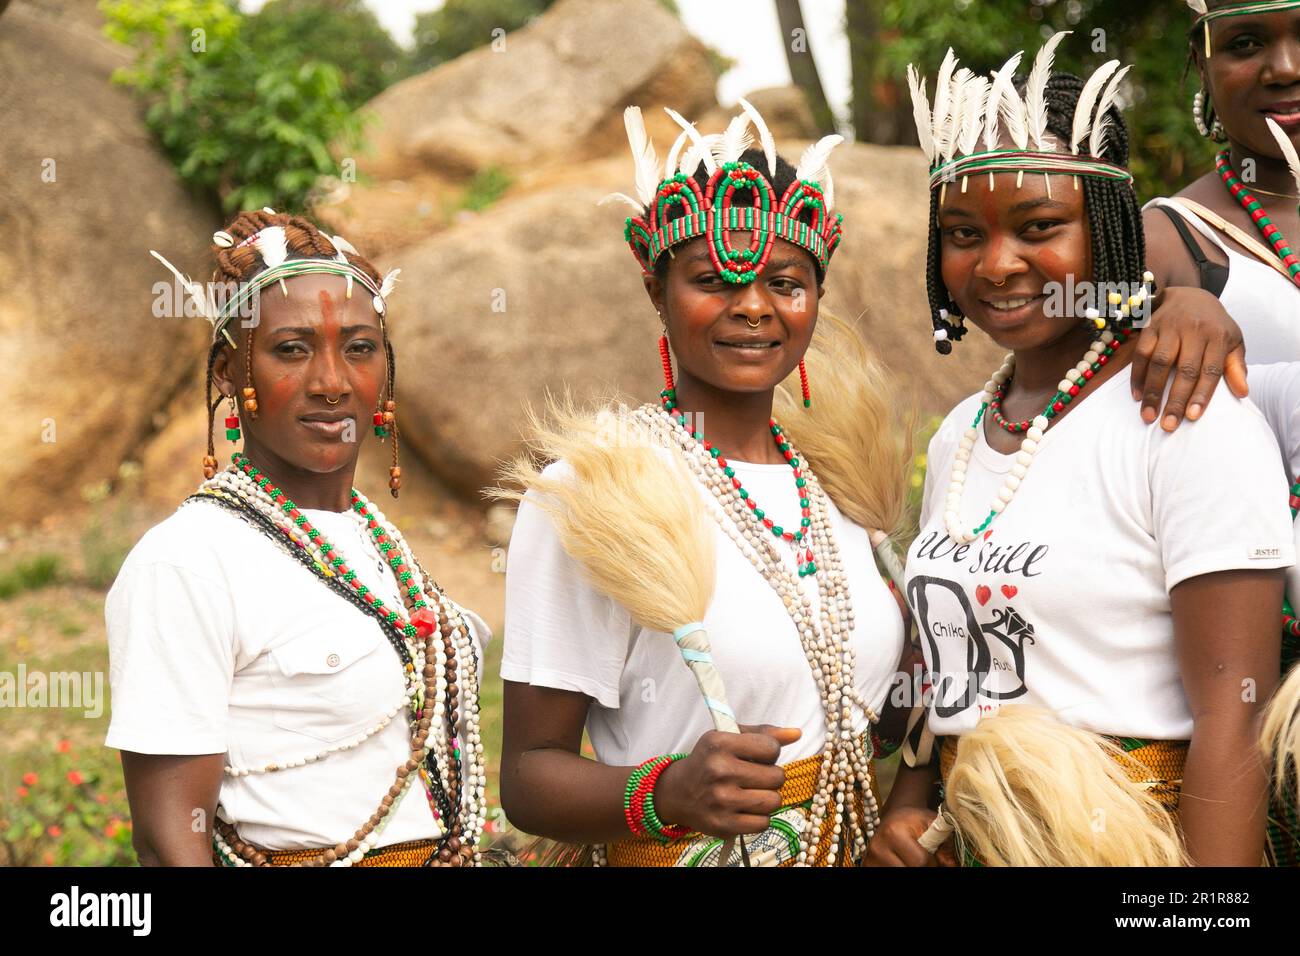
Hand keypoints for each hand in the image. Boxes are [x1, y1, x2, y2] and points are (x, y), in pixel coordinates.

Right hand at [653, 724, 800, 836]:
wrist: (677, 793)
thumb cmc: (710, 761)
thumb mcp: (729, 738)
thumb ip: (764, 733)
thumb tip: (797, 733)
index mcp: (720, 743)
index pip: (771, 748)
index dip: (770, 752)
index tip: (758, 757)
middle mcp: (720, 771)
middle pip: (777, 776)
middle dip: (771, 776)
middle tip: (755, 777)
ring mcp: (721, 800)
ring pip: (774, 801)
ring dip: (768, 798)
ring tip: (753, 793)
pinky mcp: (723, 825)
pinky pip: (763, 823)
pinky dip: (759, 818)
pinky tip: (746, 809)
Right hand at [862, 806, 957, 866]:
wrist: (894, 818)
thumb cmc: (915, 822)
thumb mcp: (932, 825)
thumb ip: (945, 846)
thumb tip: (953, 866)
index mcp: (893, 832)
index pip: (920, 861)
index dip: (933, 863)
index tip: (935, 857)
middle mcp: (877, 846)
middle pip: (910, 871)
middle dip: (923, 869)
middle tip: (925, 861)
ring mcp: (870, 859)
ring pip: (899, 875)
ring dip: (911, 869)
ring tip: (913, 860)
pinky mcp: (868, 865)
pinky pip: (888, 873)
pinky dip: (901, 868)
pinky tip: (904, 862)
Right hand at [1129, 286, 1246, 431]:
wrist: (1190, 294)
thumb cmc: (1214, 325)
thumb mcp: (1233, 341)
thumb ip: (1236, 366)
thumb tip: (1243, 393)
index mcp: (1218, 336)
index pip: (1211, 369)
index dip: (1201, 394)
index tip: (1192, 416)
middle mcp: (1194, 330)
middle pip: (1185, 369)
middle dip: (1175, 399)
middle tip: (1168, 425)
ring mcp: (1170, 327)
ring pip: (1159, 362)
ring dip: (1153, 391)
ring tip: (1148, 416)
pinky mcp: (1150, 327)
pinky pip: (1141, 354)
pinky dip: (1137, 376)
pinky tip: (1137, 395)